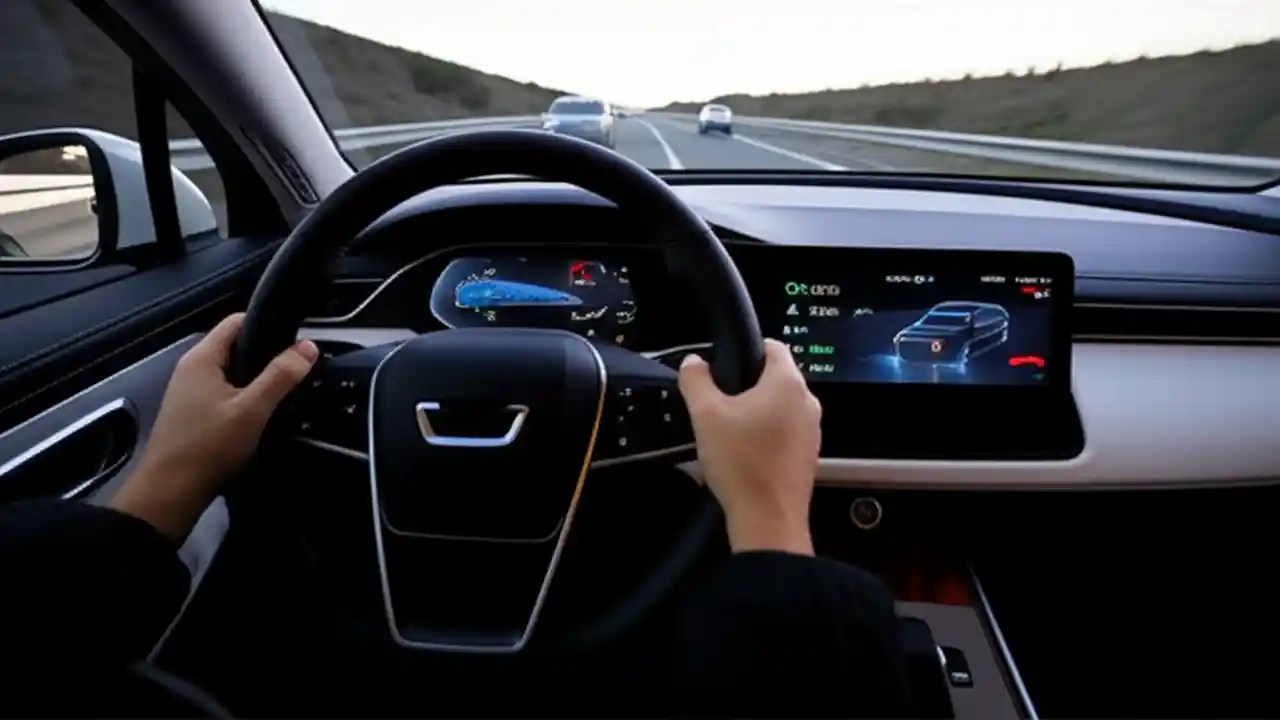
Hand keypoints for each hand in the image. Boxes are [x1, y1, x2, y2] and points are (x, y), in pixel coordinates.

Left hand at [109, 313, 318, 540]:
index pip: (237, 321)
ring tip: (283, 392)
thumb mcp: (252, 409)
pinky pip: (223, 391)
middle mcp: (191, 368)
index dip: (268, 324)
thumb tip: (309, 346)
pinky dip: (242, 395)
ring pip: (230, 371)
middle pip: (235, 346)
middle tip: (296, 370)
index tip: (296, 342)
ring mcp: (188, 391)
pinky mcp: (190, 412)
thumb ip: (280, 376)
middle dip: (265, 354)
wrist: (170, 492)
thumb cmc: (209, 446)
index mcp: (202, 358)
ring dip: (255, 378)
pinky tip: (259, 413)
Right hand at [678, 339, 821, 554]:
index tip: (722, 368)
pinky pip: (786, 431)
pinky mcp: (809, 455)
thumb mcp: (706, 415)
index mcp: (788, 383)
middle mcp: (808, 401)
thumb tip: (694, 361)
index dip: (746, 350)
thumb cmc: (739, 460)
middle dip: (747, 385)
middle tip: (717, 402)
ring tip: (728, 430)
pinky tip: (744, 453)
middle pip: (776, 378)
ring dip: (757, 412)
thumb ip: (696, 381)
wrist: (768, 520)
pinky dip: (767, 434)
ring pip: (780, 406)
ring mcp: (813, 430)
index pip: (772, 346)